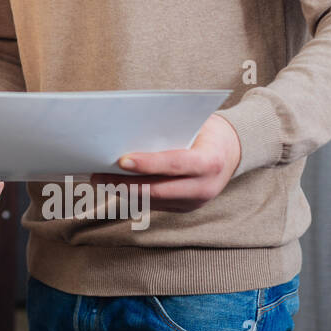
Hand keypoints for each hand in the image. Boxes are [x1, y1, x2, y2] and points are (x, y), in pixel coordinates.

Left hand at [92, 114, 242, 212]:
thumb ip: (170, 128)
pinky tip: (113, 185)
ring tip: (99, 180)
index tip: (121, 161)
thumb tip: (128, 127)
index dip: (148, 164)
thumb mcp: (196, 122)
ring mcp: (195, 202)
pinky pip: (155, 204)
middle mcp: (205, 187)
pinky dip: (132, 195)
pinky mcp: (184, 208)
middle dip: (125, 184)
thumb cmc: (207, 130)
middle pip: (158, 190)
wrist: (232, 150)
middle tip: (98, 175)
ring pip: (152, 201)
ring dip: (123, 192)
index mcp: (210, 162)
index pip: (175, 165)